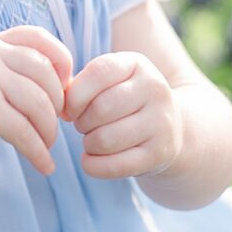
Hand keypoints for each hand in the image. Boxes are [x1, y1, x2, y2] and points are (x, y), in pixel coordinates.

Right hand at [0, 26, 72, 175]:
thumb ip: (15, 71)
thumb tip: (68, 84)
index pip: (39, 38)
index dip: (61, 62)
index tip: (62, 92)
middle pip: (45, 74)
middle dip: (57, 105)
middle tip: (53, 127)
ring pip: (38, 103)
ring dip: (49, 131)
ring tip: (46, 147)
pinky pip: (24, 131)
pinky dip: (38, 152)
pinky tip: (43, 165)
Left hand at [62, 52, 182, 179]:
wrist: (172, 128)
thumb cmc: (124, 102)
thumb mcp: (108, 83)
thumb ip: (79, 85)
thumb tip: (59, 102)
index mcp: (137, 64)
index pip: (98, 72)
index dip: (75, 95)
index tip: (71, 108)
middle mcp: (155, 89)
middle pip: (100, 109)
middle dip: (82, 122)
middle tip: (84, 126)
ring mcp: (161, 122)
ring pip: (105, 140)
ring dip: (88, 145)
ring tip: (92, 141)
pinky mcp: (161, 153)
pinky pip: (116, 166)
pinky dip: (94, 166)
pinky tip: (92, 160)